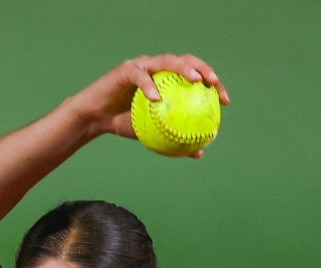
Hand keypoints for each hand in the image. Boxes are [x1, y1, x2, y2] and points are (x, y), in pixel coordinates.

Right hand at [62, 55, 230, 155]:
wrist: (96, 119)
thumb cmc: (124, 124)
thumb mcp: (153, 133)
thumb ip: (175, 139)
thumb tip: (200, 153)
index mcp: (167, 79)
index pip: (195, 75)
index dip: (213, 83)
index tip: (225, 99)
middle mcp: (157, 68)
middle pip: (185, 60)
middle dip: (203, 69)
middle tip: (213, 84)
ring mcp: (142, 66)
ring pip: (166, 60)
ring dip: (182, 68)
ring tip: (194, 80)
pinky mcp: (125, 70)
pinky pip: (139, 75)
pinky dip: (148, 85)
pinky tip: (156, 97)